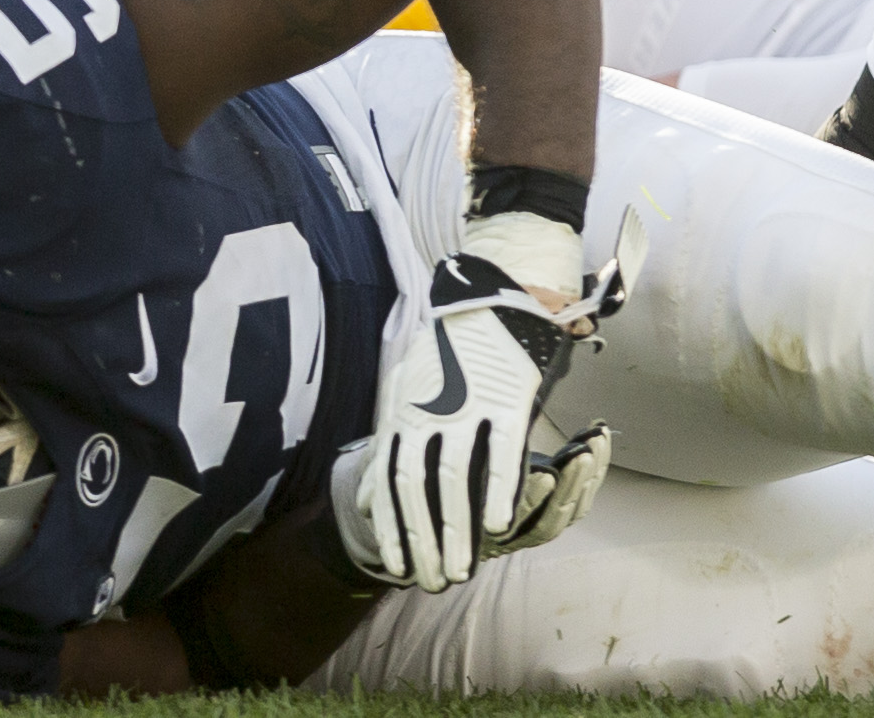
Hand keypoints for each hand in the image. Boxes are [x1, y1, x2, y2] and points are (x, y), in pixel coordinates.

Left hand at [341, 219, 610, 594]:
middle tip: (432, 583)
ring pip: (457, 478)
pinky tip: (496, 525)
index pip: (391, 482)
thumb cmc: (445, 350)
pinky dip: (497, 488)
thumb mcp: (401, 392)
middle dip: (425, 542)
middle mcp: (429, 411)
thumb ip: (385, 448)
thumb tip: (365, 499)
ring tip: (462, 568)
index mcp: (402, 412)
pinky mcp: (508, 394)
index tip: (395, 569)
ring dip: (457, 529)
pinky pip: (501, 450)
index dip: (392, 529)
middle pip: (421, 489)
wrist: (489, 291)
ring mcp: (468, 404)